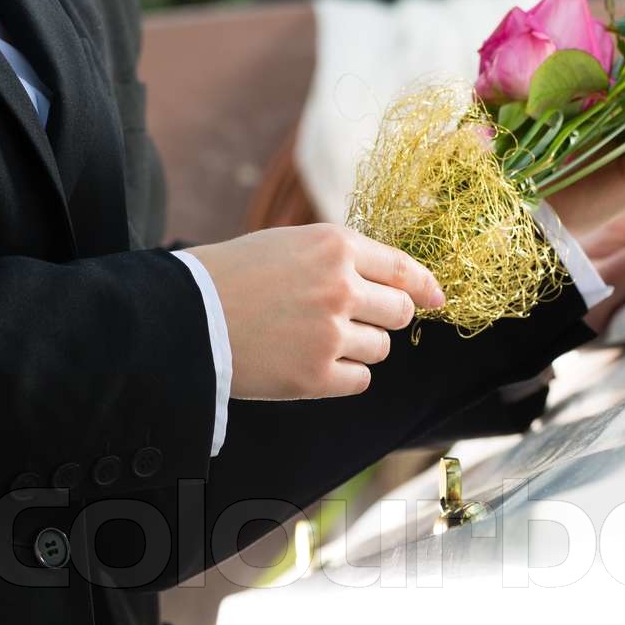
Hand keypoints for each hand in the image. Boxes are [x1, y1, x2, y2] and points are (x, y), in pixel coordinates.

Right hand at [193, 224, 443, 398]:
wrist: (187, 314)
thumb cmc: (236, 275)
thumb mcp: (292, 244)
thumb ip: (343, 259)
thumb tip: (403, 286)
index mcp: (336, 246)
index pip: (403, 269)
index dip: (425, 287)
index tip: (437, 299)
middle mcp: (340, 288)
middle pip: (399, 313)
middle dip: (383, 318)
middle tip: (351, 320)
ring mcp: (330, 334)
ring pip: (380, 348)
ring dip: (358, 346)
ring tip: (315, 339)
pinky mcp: (316, 376)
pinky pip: (360, 380)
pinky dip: (344, 375)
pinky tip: (312, 363)